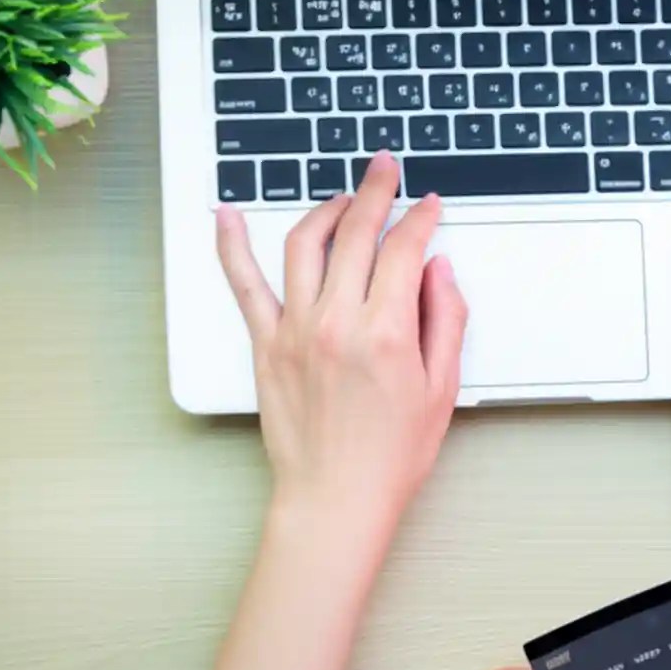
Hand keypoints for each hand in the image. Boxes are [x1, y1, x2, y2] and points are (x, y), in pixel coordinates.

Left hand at [216, 151, 467, 530]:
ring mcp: (294, 330)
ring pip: (304, 245)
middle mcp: (336, 322)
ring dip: (325, 209)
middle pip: (355, 233)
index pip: (404, 250)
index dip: (421, 218)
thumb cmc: (391, 455)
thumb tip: (439, 269)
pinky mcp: (265, 345)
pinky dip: (231, 246)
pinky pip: (243, 285)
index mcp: (386, 332)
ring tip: (343, 197)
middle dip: (375, 191)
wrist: (336, 499)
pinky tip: (226, 216)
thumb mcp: (442, 388)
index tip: (430, 206)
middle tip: (385, 170)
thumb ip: (445, 320)